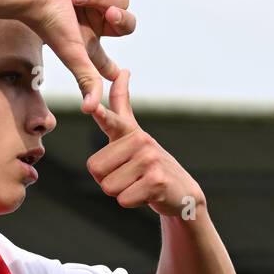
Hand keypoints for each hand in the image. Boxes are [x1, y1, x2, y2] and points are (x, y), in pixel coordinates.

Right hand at [23, 0, 135, 113]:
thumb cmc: (49, 22)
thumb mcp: (73, 54)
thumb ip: (87, 80)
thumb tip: (91, 110)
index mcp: (89, 43)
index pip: (105, 62)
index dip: (111, 69)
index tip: (117, 76)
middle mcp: (93, 23)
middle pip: (127, 23)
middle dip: (120, 18)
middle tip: (108, 14)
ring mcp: (96, 0)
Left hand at [87, 69, 203, 217]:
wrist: (181, 193)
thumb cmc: (149, 163)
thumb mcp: (134, 133)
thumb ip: (122, 105)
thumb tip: (123, 70)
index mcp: (129, 132)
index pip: (111, 119)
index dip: (100, 114)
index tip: (91, 107)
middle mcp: (140, 141)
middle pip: (96, 169)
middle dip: (108, 181)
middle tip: (130, 177)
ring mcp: (150, 160)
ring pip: (109, 187)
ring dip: (121, 192)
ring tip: (139, 185)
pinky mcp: (157, 181)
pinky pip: (124, 199)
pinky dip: (132, 202)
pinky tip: (147, 194)